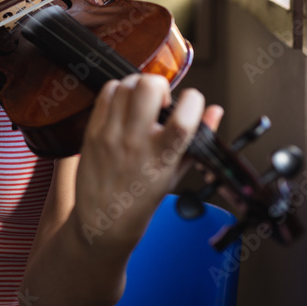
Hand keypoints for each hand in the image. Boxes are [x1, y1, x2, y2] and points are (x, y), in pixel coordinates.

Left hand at [74, 74, 223, 250]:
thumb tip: (215, 112)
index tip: (191, 102)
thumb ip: (197, 141)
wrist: (103, 221)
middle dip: (160, 84)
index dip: (194, 99)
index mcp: (162, 157)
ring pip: (124, 85)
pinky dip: (117, 91)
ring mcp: (110, 135)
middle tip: (160, 100)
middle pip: (148, 87)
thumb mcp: (175, 174)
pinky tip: (123, 105)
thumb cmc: (140, 201)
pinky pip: (104, 95)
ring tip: (140, 102)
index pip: (183, 117)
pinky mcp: (92, 132)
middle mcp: (135, 143)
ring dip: (137, 85)